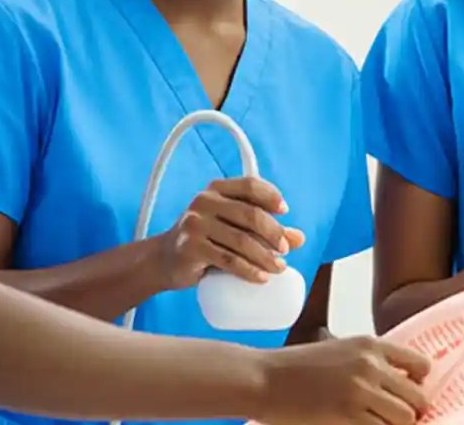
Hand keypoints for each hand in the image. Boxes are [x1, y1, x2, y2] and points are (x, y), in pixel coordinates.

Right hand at [158, 176, 306, 289]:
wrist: (164, 260)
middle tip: (286, 250)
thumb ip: (264, 231)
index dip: (270, 195)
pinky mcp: (190, 248)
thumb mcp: (233, 229)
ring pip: (240, 240)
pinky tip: (261, 277)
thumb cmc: (205, 241)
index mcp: (216, 189)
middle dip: (273, 233)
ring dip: (265, 256)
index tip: (285, 212)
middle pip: (249, 214)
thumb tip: (299, 238)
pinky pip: (227, 259)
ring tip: (279, 268)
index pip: (249, 184)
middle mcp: (204, 202)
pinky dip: (248, 270)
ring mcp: (195, 224)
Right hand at [254, 336, 430, 424]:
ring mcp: (361, 391)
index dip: (418, 384)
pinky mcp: (348, 416)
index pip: (421, 365)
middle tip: (393, 418)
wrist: (265, 379)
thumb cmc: (297, 367)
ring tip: (377, 423)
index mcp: (370, 345)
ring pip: (406, 419)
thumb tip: (396, 383)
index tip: (408, 394)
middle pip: (418, 397)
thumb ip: (369, 362)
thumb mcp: (339, 350)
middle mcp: (371, 365)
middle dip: (411, 412)